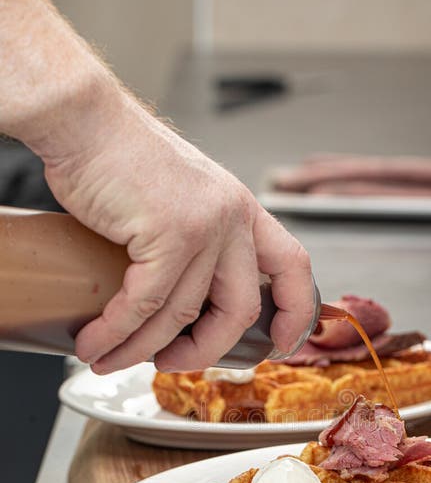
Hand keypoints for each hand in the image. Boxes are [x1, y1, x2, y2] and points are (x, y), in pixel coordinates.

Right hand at [42, 93, 313, 373]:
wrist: (83, 119)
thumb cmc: (118, 157)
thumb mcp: (180, 198)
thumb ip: (197, 241)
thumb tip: (183, 299)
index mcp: (242, 210)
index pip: (293, 265)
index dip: (294, 310)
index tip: (282, 343)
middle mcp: (233, 218)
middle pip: (241, 309)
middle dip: (206, 351)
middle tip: (172, 363)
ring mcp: (205, 226)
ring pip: (183, 314)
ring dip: (141, 348)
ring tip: (109, 359)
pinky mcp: (169, 234)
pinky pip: (146, 304)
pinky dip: (117, 331)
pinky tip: (96, 342)